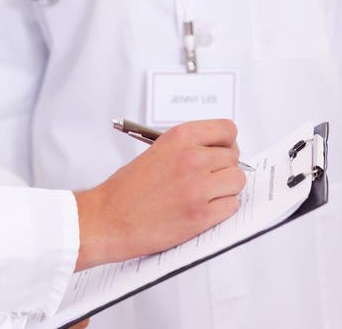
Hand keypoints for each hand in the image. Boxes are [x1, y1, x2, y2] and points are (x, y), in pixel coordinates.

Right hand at [74, 119, 244, 269]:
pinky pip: (232, 206)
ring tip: (207, 193)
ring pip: (237, 181)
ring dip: (226, 188)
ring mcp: (199, 188)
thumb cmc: (129, 187)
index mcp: (181, 137)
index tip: (222, 150)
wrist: (110, 217)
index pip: (227, 130)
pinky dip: (223, 208)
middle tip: (210, 176)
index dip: (227, 141)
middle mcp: (193, 158)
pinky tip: (205, 207)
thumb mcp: (158, 149)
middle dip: (224, 167)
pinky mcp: (202, 216)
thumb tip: (220, 151)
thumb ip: (189, 146)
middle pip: (234, 157)